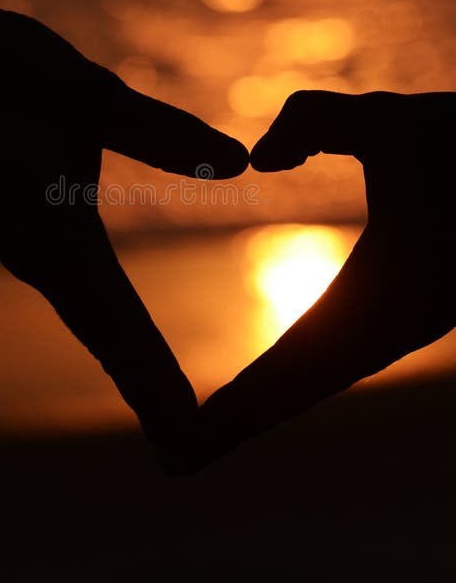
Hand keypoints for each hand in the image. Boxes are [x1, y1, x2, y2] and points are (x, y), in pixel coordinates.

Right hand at [0, 0, 247, 453]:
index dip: (157, 384)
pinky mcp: (21, 228)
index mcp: (53, 238)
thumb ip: (162, 134)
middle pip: (107, 340)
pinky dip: (107, 326)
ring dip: (128, 365)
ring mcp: (25, 247)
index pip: (120, 327)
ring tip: (166, 412)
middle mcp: (37, 257)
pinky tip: (121, 337)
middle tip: (187, 453)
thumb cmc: (0, 68)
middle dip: (147, 395)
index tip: (190, 441)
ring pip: (91, 320)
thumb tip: (241, 163)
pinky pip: (77, 293)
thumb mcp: (88, 96)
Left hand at [177, 90, 455, 472]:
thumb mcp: (389, 120)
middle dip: (236, 425)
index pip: (292, 369)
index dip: (236, 411)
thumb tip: (259, 162)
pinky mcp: (408, 311)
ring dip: (267, 403)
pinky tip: (274, 381)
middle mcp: (391, 326)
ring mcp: (402, 325)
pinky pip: (340, 354)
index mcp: (384, 297)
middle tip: (174, 461)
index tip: (183, 448)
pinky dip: (298, 375)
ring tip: (209, 431)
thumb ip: (313, 121)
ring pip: (321, 375)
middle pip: (298, 389)